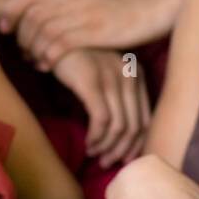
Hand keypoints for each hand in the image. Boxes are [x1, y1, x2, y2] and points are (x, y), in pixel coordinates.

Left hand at [1, 0, 153, 69]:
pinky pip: (63, 43)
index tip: (4, 28)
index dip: (11, 11)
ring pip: (44, 30)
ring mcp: (85, 14)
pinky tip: (48, 66)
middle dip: (20, 36)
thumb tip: (49, 17)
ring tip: (33, 62)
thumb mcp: (93, 0)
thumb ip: (70, 5)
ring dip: (33, 48)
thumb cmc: (124, 9)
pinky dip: (49, 55)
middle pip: (32, 15)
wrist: (155, 8)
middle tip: (21, 53)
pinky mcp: (97, 31)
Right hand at [51, 48, 149, 166]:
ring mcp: (111, 78)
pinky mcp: (92, 82)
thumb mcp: (102, 74)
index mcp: (136, 73)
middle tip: (107, 163)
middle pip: (134, 126)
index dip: (137, 144)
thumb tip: (120, 132)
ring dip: (107, 147)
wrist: (52, 35)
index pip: (145, 118)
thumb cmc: (77, 58)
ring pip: (119, 127)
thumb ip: (115, 95)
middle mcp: (129, 75)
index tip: (124, 158)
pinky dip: (96, 137)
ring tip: (95, 155)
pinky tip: (88, 144)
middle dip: (122, 151)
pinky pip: (101, 120)